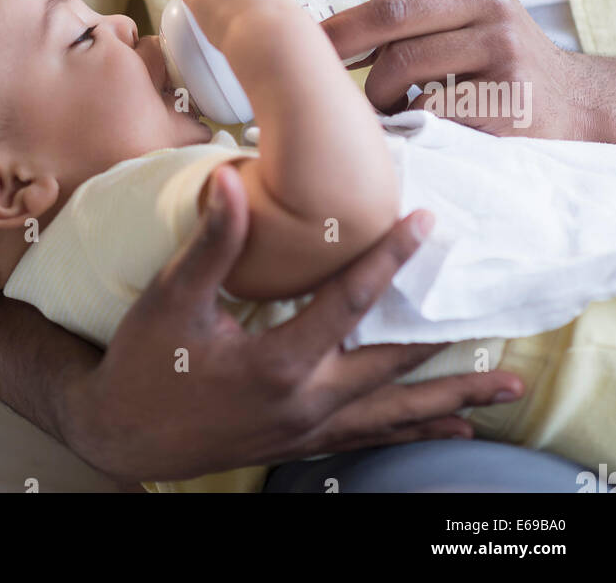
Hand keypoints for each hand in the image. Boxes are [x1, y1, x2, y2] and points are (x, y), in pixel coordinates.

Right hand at [61, 163, 524, 482]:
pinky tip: (449, 429)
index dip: (389, 258)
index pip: (350, 303)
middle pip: (393, 369)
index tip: (424, 223)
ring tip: (503, 390)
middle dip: (446, 343)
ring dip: (449, 400)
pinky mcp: (301, 442)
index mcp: (279, 364)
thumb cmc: (144, 362)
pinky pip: (371, 437)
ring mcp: (307, 429)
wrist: (120, 431)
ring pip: (394, 414)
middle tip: (490, 311)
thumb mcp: (172, 298)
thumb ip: (212, 243)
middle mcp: (305, 402)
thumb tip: (230, 180)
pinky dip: (414, 429)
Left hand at [295, 0, 599, 138]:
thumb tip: (322, 25)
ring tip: (378, 104)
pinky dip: (409, 118)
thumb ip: (409, 4)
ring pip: (402, 65)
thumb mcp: (463, 9)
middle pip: (386, 12)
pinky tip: (413, 122)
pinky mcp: (505, 91)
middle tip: (311, 60)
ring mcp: (498, 43)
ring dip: (376, 92)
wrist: (571, 100)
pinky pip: (429, 106)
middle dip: (337, 40)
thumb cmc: (494, 54)